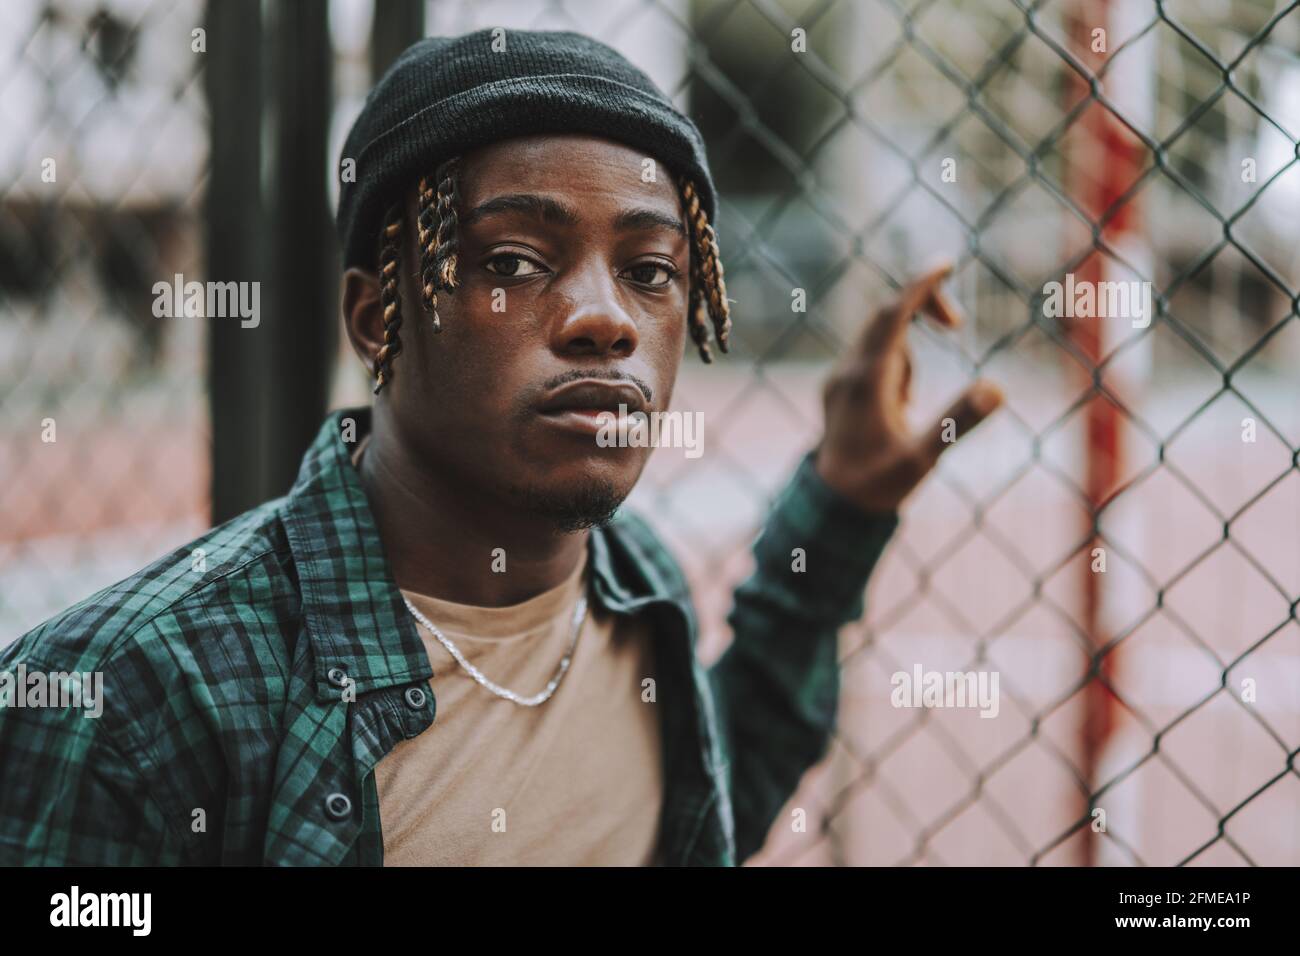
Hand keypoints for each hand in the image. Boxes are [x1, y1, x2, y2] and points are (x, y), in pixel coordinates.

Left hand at [815, 264, 1003, 513]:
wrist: (832, 506)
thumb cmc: (877, 485)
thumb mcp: (921, 460)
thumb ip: (957, 423)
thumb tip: (997, 389)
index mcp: (865, 380)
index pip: (892, 316)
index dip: (919, 287)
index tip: (944, 264)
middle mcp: (848, 372)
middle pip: (885, 318)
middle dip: (922, 308)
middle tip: (957, 323)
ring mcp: (841, 379)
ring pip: (882, 342)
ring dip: (909, 349)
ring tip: (911, 409)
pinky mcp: (842, 389)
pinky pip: (874, 360)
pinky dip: (897, 365)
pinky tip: (900, 410)